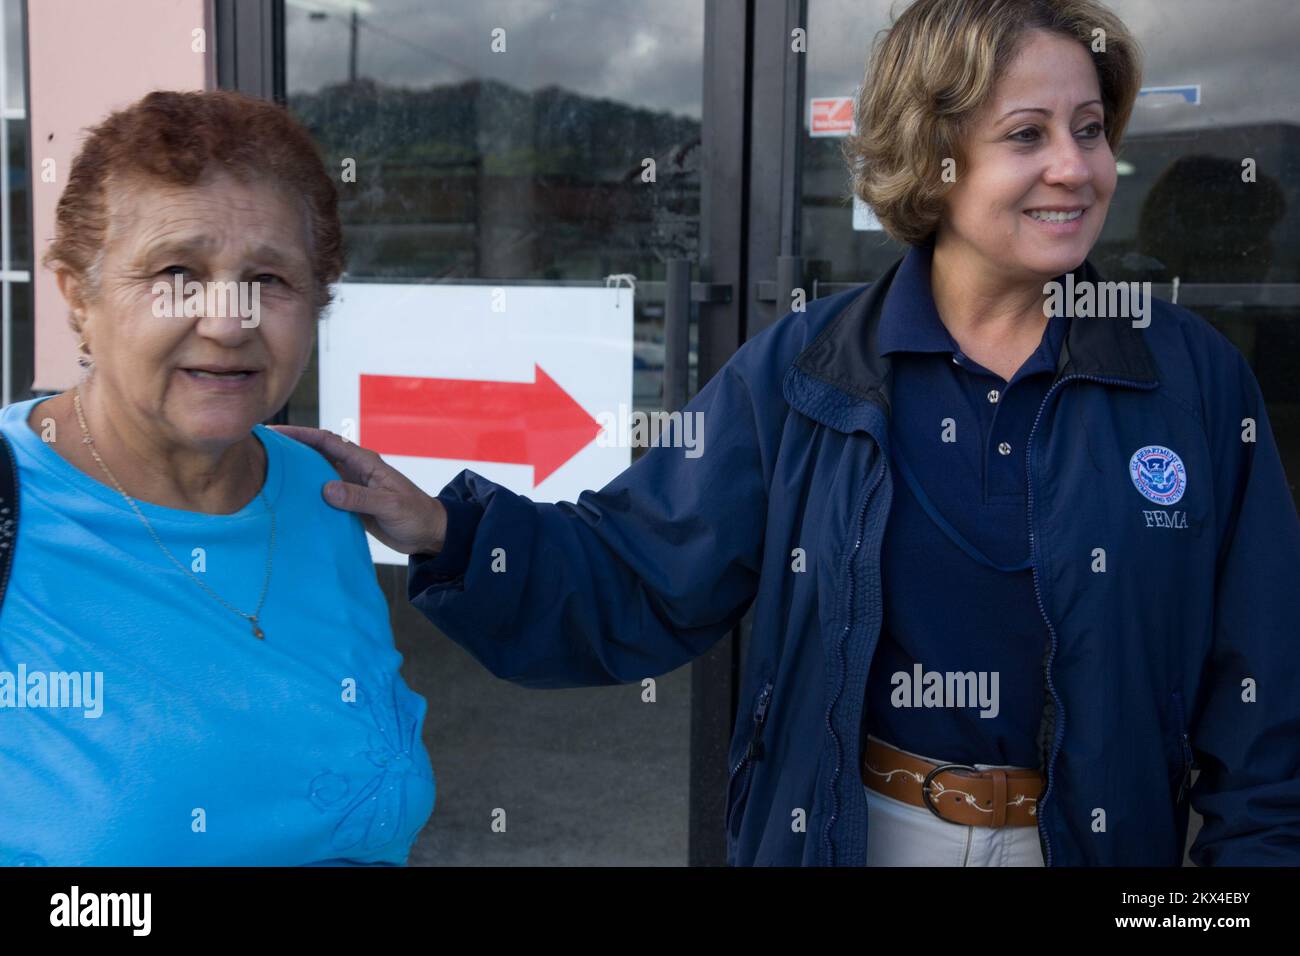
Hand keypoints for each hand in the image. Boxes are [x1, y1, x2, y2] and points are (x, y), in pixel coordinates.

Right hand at [270, 425, 446, 555]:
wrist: (428, 533)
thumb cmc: (415, 515)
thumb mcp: (389, 506)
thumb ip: (359, 498)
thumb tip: (325, 489)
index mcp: (365, 463)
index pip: (327, 442)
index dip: (301, 435)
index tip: (274, 432)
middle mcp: (354, 471)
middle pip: (316, 454)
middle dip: (290, 450)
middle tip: (260, 450)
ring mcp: (351, 487)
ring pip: (317, 475)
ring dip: (295, 473)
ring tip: (265, 474)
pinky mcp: (349, 505)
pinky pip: (323, 496)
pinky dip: (306, 495)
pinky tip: (288, 501)